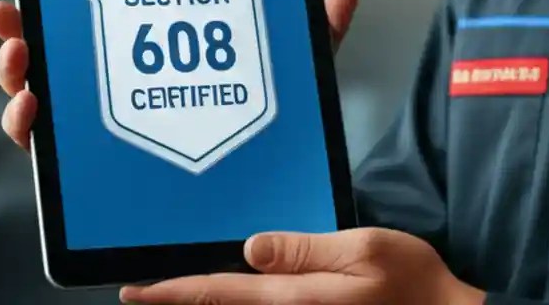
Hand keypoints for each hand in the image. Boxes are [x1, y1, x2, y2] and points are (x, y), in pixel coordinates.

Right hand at [0, 0, 360, 150]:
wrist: (273, 194)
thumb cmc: (272, 120)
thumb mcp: (291, 72)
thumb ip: (314, 33)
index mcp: (152, 58)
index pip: (99, 23)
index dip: (62, 0)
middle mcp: (120, 93)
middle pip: (57, 60)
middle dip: (24, 37)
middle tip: (16, 21)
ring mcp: (107, 135)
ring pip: (45, 107)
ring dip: (19, 85)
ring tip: (23, 71)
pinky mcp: (103, 179)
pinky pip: (57, 161)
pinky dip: (35, 139)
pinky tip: (35, 121)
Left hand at [119, 228, 484, 304]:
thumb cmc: (415, 282)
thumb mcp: (367, 248)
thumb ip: (307, 249)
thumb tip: (252, 248)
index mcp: (299, 299)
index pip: (221, 294)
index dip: (174, 293)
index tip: (134, 292)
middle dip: (184, 302)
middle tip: (145, 293)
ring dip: (211, 304)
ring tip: (183, 294)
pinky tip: (237, 296)